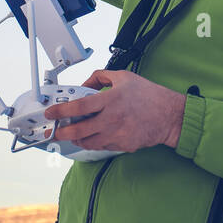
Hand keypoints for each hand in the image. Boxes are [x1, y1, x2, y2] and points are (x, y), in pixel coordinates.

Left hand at [44, 70, 186, 153]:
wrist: (170, 116)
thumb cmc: (150, 96)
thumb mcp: (124, 77)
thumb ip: (100, 77)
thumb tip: (84, 85)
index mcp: (110, 100)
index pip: (78, 107)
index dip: (61, 111)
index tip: (51, 113)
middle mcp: (112, 119)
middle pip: (78, 131)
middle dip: (62, 133)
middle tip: (55, 132)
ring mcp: (117, 134)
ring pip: (88, 142)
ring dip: (77, 139)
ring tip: (73, 134)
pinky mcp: (123, 145)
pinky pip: (102, 146)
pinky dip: (94, 142)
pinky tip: (93, 136)